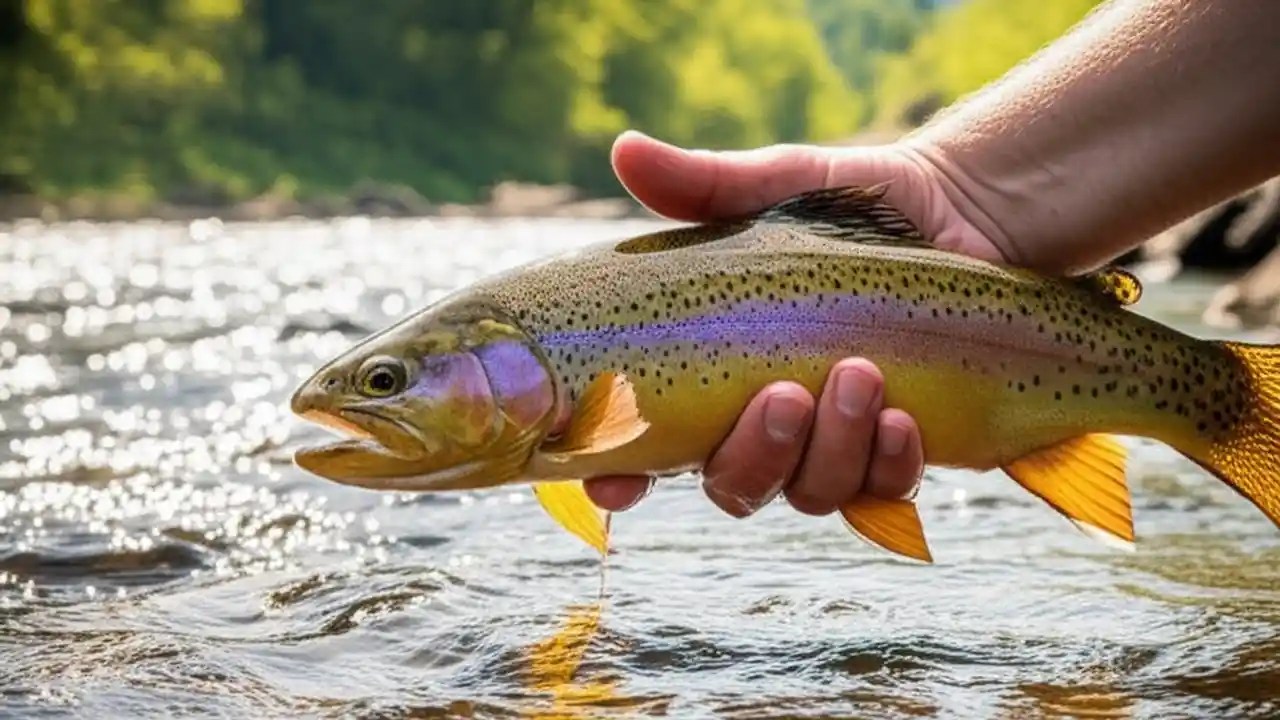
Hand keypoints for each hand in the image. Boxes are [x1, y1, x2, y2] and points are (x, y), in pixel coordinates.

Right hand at [583, 131, 1004, 517]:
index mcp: (713, 372)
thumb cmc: (850, 208)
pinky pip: (883, 494)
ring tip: (861, 374)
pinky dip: (888, 464)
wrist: (959, 212)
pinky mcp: (898, 451)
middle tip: (789, 394)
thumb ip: (702, 184)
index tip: (616, 484)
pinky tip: (903, 417)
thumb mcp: (776, 187)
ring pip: (809, 493)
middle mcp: (764, 423)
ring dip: (830, 450)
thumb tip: (623, 149)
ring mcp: (832, 445)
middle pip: (732, 484)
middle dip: (756, 453)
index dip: (620, 476)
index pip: (647, 447)